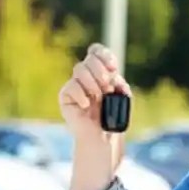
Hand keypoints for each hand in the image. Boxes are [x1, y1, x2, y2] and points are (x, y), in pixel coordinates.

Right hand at [59, 44, 130, 189]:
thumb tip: (113, 75)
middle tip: (107, 87)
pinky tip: (87, 105)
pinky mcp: (66, 97)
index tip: (113, 67)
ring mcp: (76, 85)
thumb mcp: (122, 97)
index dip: (104, 54)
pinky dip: (81, 95)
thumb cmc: (113, 118)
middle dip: (101, 70)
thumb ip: (118, 82)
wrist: (103, 138)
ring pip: (79, 68)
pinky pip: (71, 86)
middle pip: (89, 58)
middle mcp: (87, 76)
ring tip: (99, 97)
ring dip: (93, 82)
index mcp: (101, 73)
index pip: (97, 51)